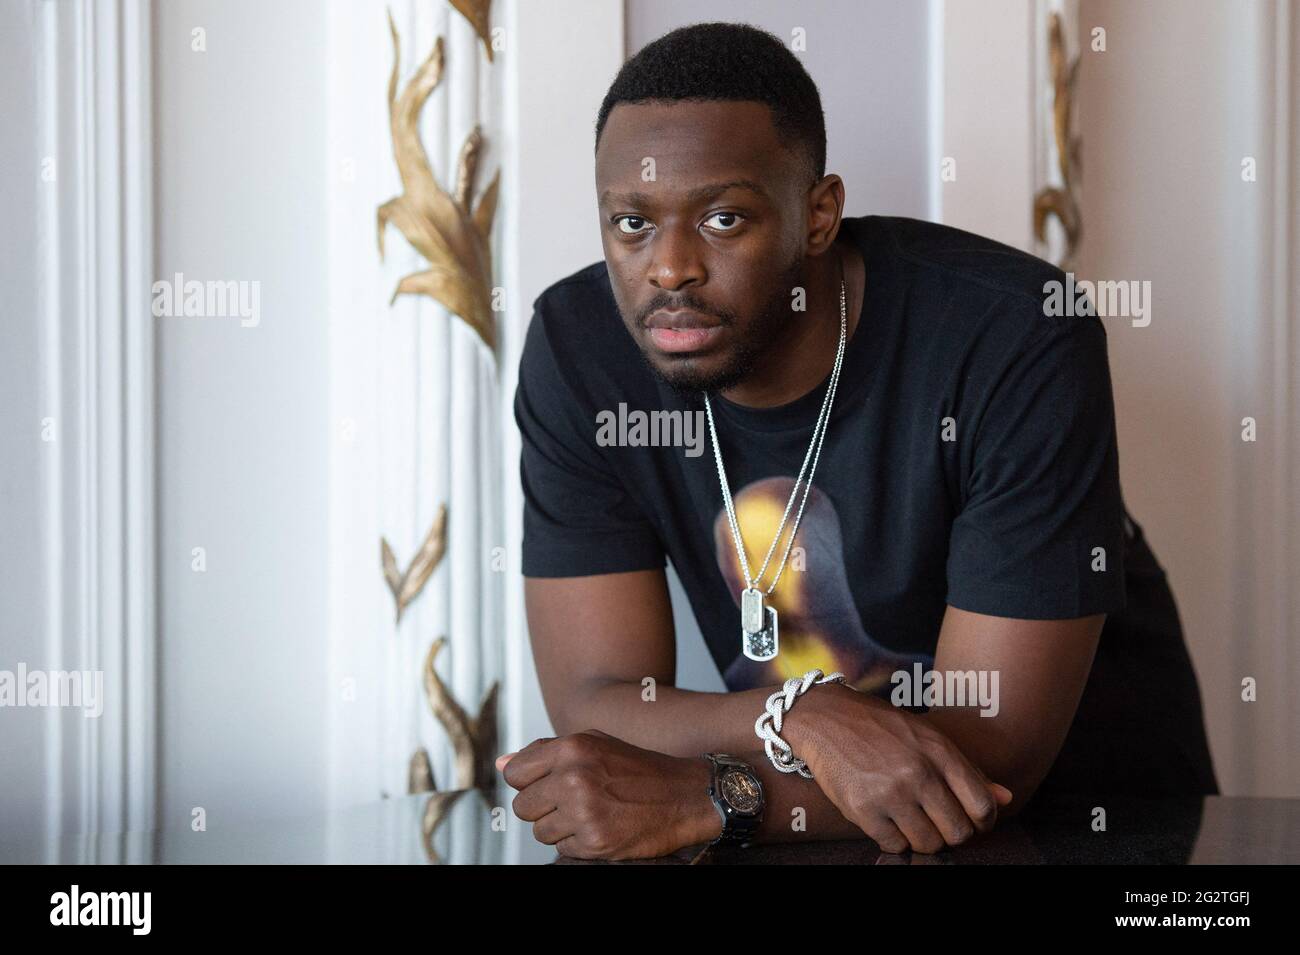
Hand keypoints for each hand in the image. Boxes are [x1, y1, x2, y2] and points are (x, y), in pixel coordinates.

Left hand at [497, 730, 720, 859]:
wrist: (685, 795)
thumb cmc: (637, 768)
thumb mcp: (593, 744)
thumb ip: (544, 752)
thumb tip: (501, 764)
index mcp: (571, 748)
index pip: (515, 773)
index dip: (528, 781)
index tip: (547, 784)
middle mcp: (573, 778)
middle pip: (522, 806)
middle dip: (543, 807)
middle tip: (573, 801)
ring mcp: (583, 812)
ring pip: (539, 831)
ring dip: (559, 827)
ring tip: (590, 813)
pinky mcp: (594, 842)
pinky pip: (562, 848)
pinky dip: (578, 843)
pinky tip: (602, 826)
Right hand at [782, 683, 1013, 853]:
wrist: (825, 719)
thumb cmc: (881, 727)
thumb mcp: (928, 736)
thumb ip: (967, 769)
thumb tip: (1006, 798)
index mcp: (939, 752)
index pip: (982, 806)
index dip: (982, 821)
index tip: (970, 820)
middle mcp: (918, 773)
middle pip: (958, 832)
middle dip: (951, 833)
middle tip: (937, 822)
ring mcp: (890, 793)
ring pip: (928, 844)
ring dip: (923, 838)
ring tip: (911, 820)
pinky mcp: (862, 810)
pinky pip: (895, 845)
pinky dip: (895, 838)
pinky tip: (888, 819)